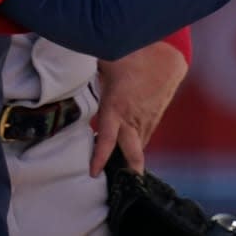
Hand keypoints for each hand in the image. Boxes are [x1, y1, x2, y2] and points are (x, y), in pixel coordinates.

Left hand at [88, 41, 188, 177]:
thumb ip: (89, 72)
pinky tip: (128, 137)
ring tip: (117, 161)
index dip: (100, 158)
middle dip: (129, 170)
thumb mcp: (105, 61)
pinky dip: (136, 139)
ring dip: (130, 152)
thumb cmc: (132, 55)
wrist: (167, 56)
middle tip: (119, 181)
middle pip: (133, 154)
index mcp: (117, 107)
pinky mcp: (156, 116)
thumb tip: (68, 70)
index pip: (107, 140)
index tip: (94, 172)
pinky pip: (145, 132)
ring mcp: (147, 119)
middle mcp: (133, 119)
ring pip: (138, 144)